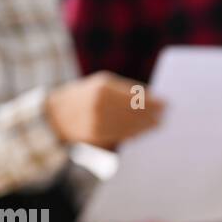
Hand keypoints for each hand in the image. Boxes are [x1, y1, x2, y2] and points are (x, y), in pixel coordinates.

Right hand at [46, 71, 162, 149]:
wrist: (55, 114)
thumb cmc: (84, 96)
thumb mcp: (100, 84)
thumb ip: (124, 90)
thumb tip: (150, 98)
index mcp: (103, 89)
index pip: (136, 96)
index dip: (153, 101)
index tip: (166, 103)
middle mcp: (101, 106)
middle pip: (135, 112)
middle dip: (153, 114)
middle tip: (166, 115)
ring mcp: (99, 122)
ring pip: (131, 125)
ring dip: (147, 126)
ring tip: (158, 124)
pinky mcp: (98, 136)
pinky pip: (122, 135)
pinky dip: (136, 133)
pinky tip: (144, 131)